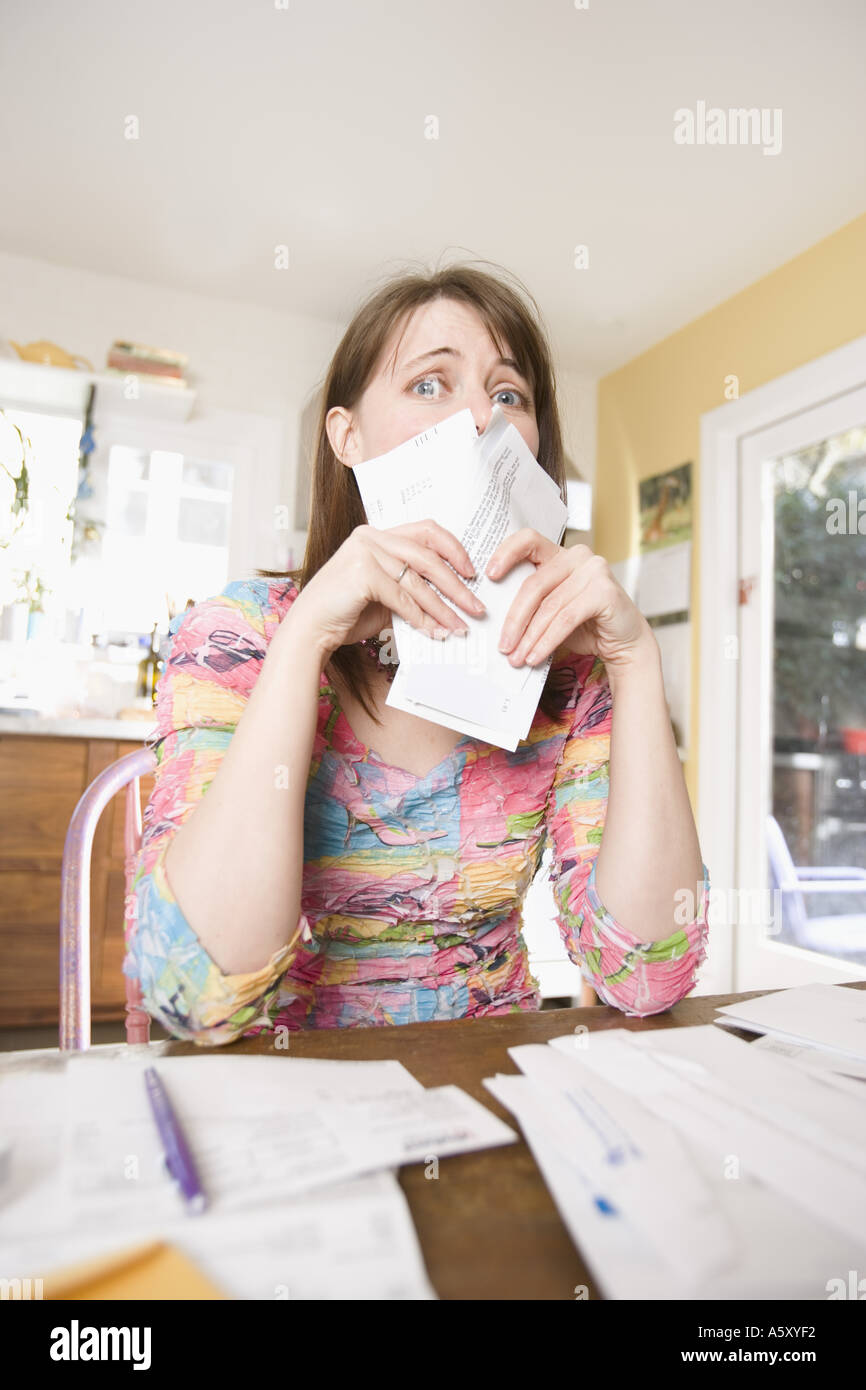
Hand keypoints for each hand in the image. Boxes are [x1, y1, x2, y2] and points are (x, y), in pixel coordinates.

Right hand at [288, 519, 486, 658]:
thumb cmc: (345, 613)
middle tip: (477, 606)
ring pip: (419, 582)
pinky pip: (403, 599)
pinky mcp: (362, 573)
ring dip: (444, 608)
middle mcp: (371, 537)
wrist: (310, 630)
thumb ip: (409, 587)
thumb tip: (450, 598)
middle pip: (428, 556)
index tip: (471, 572)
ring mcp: (365, 552)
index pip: (425, 531)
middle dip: (457, 585)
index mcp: (376, 535)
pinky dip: (422, 619)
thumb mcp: (383, 594)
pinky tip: (435, 633)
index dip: (453, 549)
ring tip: (461, 626)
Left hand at [488, 531, 654, 671]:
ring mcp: (594, 571)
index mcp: (560, 554)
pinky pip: (566, 619)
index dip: (505, 553)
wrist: (624, 642)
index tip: (489, 575)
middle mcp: (578, 556)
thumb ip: (531, 604)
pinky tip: (536, 657)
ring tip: (517, 658)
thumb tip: (495, 621)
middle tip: (503, 646)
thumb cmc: (585, 624)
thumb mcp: (551, 609)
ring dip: (530, 637)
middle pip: (534, 585)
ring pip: (549, 606)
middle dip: (515, 620)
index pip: (528, 540)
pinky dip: (547, 641)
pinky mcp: (605, 592)